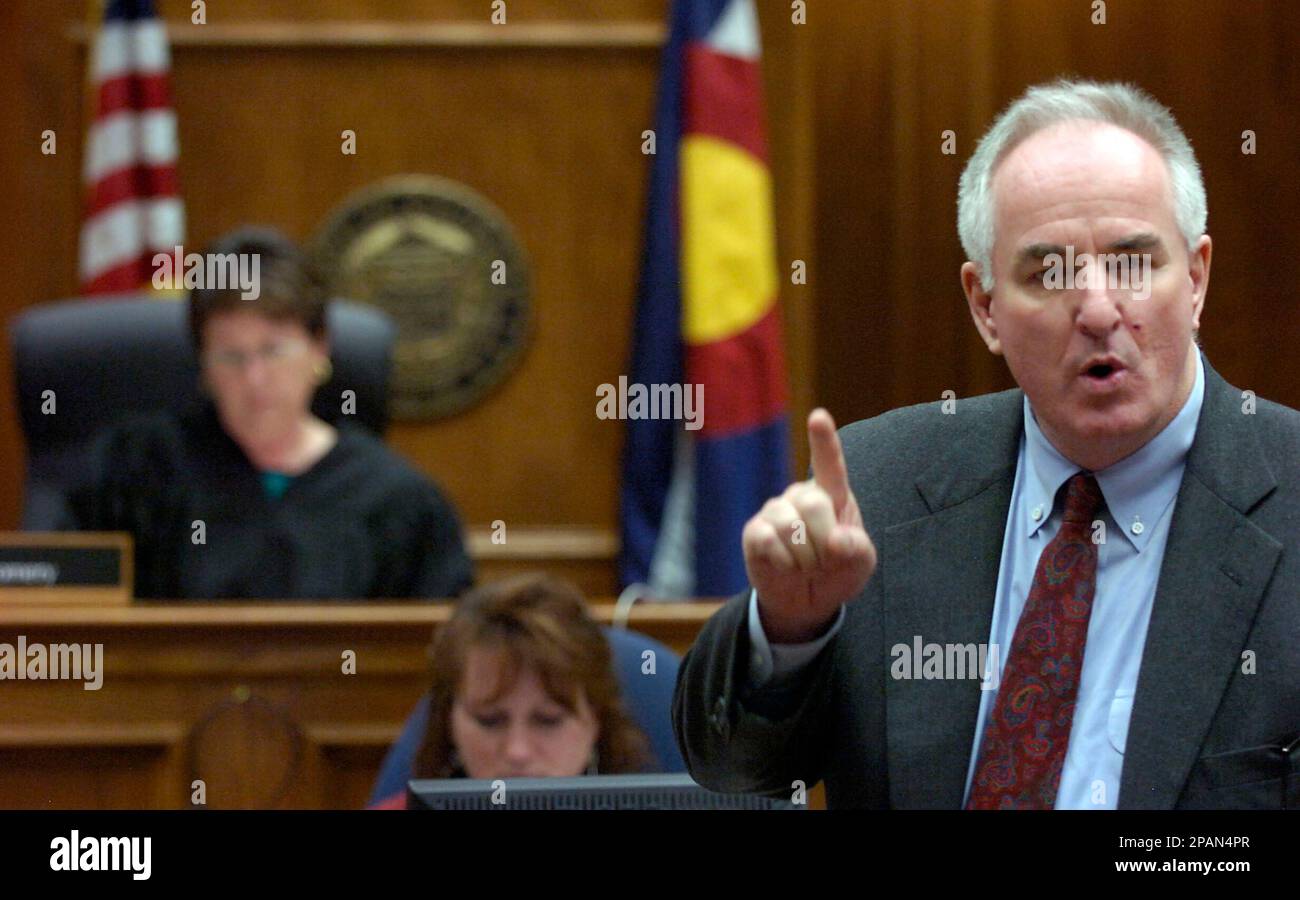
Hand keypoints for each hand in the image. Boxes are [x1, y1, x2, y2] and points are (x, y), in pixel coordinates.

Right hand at [742, 408, 876, 642]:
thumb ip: (858, 550)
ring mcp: (775, 511)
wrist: (806, 602)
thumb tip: (836, 540)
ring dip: (804, 558)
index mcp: (833, 495)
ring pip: (789, 525)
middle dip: (824, 541)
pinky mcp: (754, 532)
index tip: (818, 417)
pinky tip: (785, 567)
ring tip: (806, 566)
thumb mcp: (860, 564)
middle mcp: (801, 496)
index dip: (824, 441)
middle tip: (825, 562)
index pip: (830, 464)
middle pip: (813, 503)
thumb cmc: (837, 573)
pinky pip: (767, 541)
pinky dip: (783, 563)